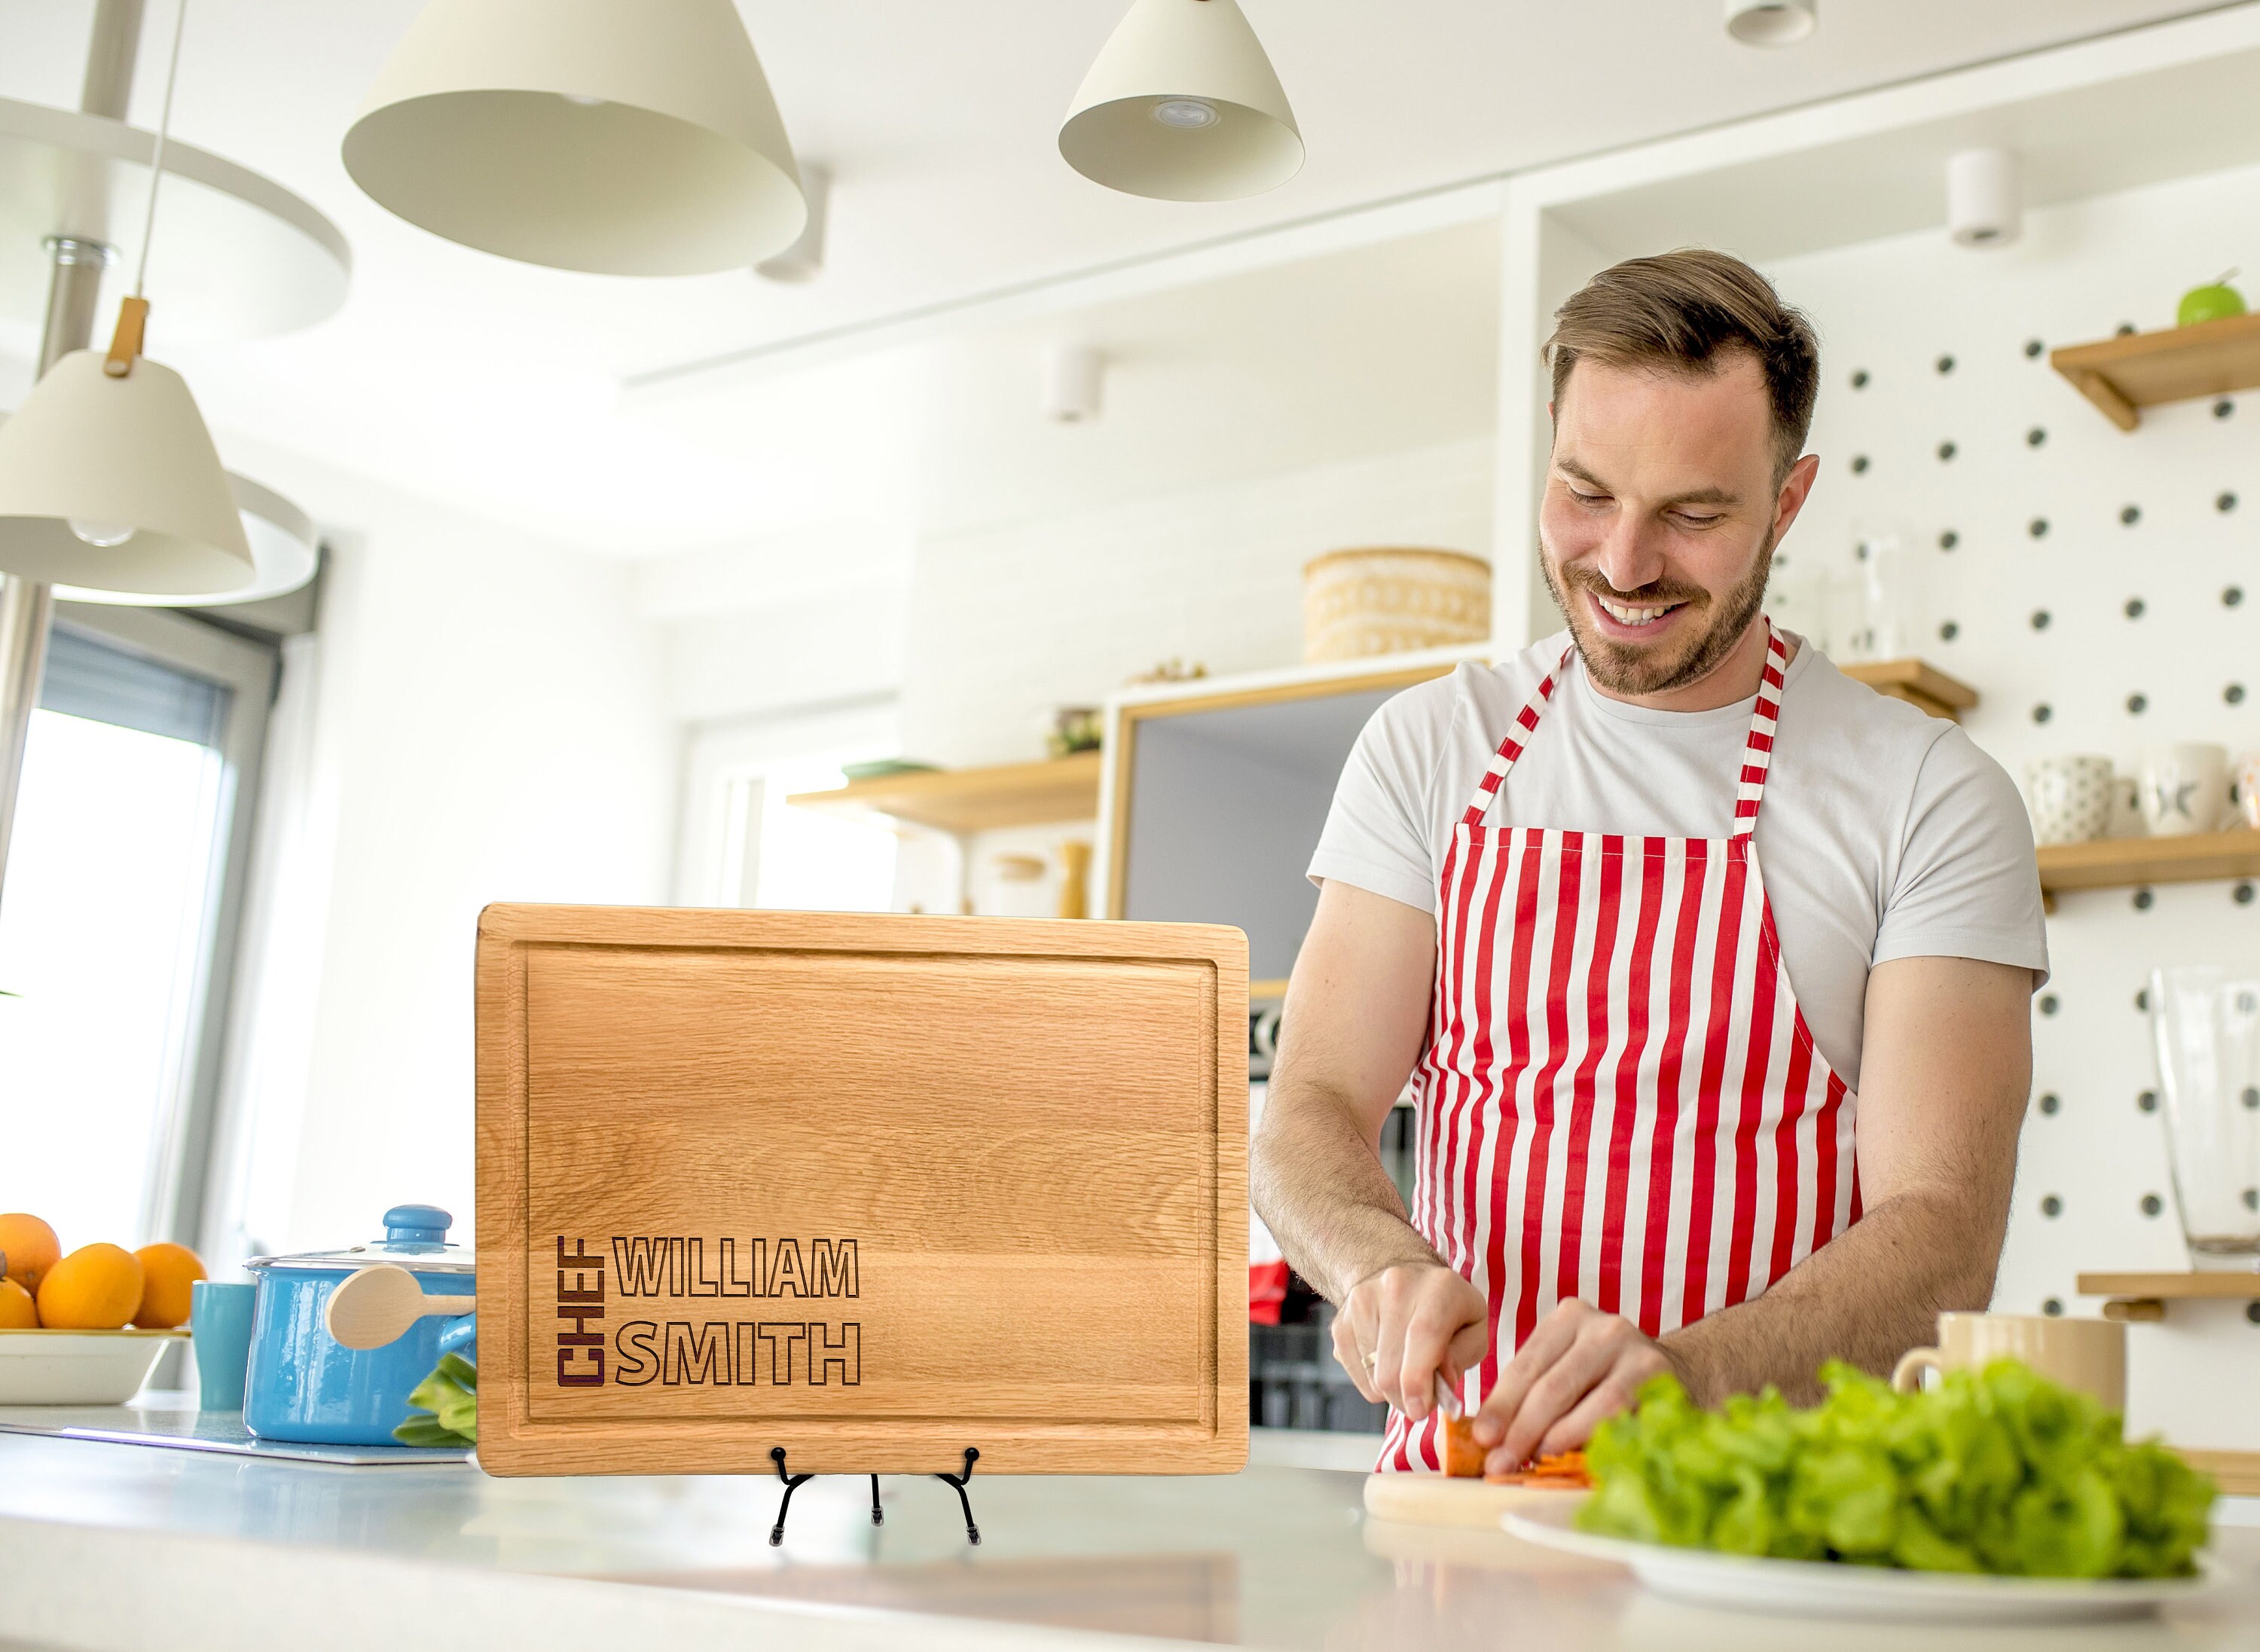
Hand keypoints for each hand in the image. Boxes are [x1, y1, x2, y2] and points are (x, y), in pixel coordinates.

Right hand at [1332, 1260, 1486, 1421]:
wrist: (1403, 1276)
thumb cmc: (1445, 1308)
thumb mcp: (1474, 1328)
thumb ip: (1464, 1355)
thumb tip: (1441, 1381)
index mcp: (1439, 1286)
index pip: (1423, 1334)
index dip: (1418, 1379)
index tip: (1419, 1410)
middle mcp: (1396, 1286)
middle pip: (1391, 1364)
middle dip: (1407, 1396)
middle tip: (1422, 1396)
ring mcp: (1361, 1302)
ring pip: (1372, 1374)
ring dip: (1391, 1389)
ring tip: (1406, 1370)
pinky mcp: (1341, 1321)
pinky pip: (1354, 1372)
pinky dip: (1372, 1381)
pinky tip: (1387, 1363)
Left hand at [1472, 1298, 1672, 1472]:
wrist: (1686, 1375)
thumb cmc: (1614, 1382)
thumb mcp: (1574, 1372)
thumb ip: (1537, 1394)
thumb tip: (1490, 1437)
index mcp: (1569, 1318)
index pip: (1525, 1364)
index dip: (1500, 1404)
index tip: (1480, 1438)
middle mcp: (1600, 1325)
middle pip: (1547, 1382)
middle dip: (1517, 1427)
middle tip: (1498, 1462)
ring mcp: (1631, 1345)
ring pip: (1575, 1396)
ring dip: (1545, 1435)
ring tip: (1526, 1462)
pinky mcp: (1656, 1372)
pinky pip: (1611, 1409)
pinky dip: (1582, 1434)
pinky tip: (1566, 1453)